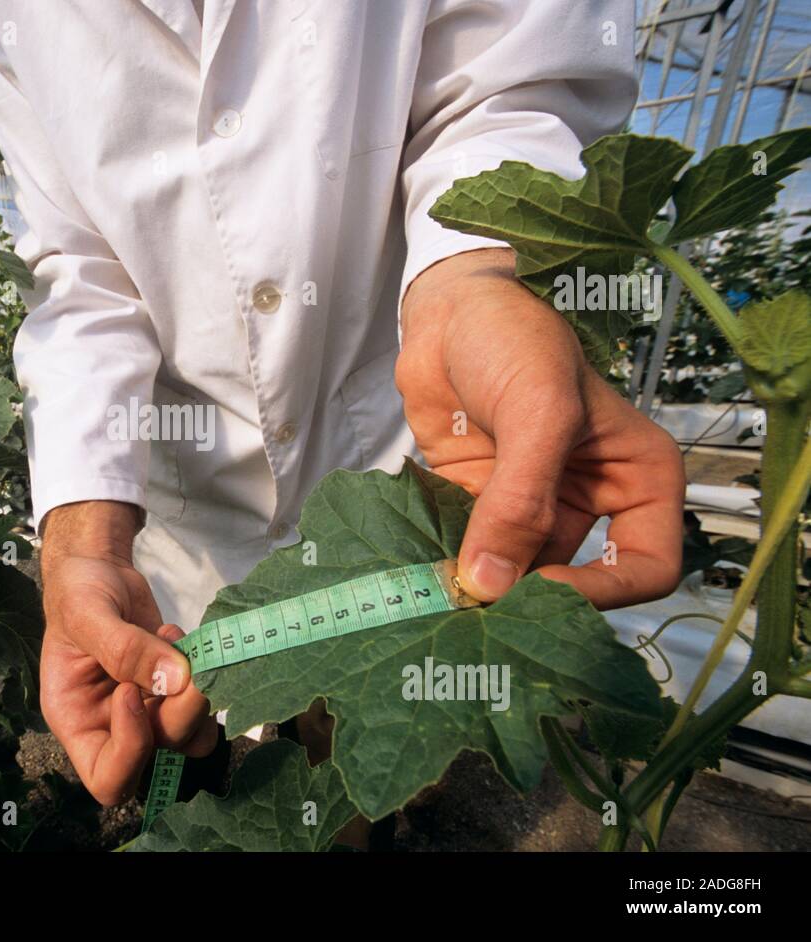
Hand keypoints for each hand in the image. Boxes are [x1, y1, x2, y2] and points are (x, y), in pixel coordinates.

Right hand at [39, 500, 217, 804]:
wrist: (98, 569)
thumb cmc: (77, 592)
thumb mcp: (87, 613)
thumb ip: (125, 648)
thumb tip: (178, 678)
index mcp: (76, 721)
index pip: (108, 778)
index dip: (131, 751)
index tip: (131, 692)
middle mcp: (111, 726)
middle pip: (157, 757)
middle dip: (178, 714)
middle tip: (183, 663)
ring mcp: (146, 710)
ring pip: (188, 737)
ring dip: (197, 700)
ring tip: (179, 646)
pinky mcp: (171, 689)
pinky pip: (200, 705)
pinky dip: (202, 676)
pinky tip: (178, 638)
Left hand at [397, 248, 684, 609]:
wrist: (451, 309)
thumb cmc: (516, 337)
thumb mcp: (537, 412)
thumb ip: (520, 498)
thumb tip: (490, 584)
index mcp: (637, 479)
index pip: (645, 566)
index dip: (600, 592)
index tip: (540, 589)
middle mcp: (590, 500)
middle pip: (575, 582)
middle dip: (530, 598)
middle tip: (480, 611)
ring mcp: (532, 506)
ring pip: (515, 574)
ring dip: (480, 587)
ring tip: (442, 598)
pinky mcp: (480, 504)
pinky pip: (470, 551)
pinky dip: (448, 565)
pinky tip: (421, 573)